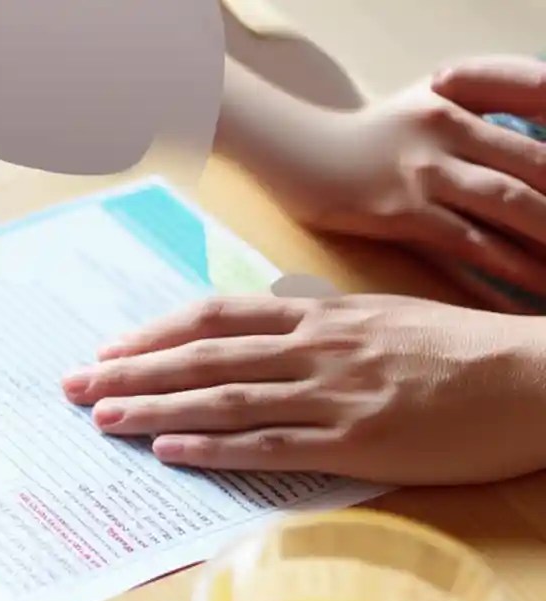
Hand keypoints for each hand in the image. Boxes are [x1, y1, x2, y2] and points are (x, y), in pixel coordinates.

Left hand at [61, 296, 545, 484]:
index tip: (107, 347)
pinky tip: (169, 454)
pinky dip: (214, 449)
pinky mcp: (354, 443)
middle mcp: (313, 349)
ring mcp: (331, 395)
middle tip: (72, 384)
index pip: (214, 319)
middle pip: (201, 358)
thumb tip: (261, 337)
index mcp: (319, 316)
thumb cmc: (459, 349)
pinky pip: (269, 445)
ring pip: (223, 400)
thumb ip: (317, 328)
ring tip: (100, 417)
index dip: (153, 333)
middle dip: (130, 370)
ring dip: (155, 410)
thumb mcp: (380, 319)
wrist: (536, 376)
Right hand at [243, 76, 545, 292]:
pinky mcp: (397, 209)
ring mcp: (422, 170)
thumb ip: (467, 125)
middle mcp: (447, 130)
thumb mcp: (416, 110)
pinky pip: (467, 242)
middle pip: (536, 171)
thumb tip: (517, 168)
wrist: (285, 147)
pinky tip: (527, 292)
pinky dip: (505, 268)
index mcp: (456, 103)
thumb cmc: (355, 138)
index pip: (537, 135)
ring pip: (511, 205)